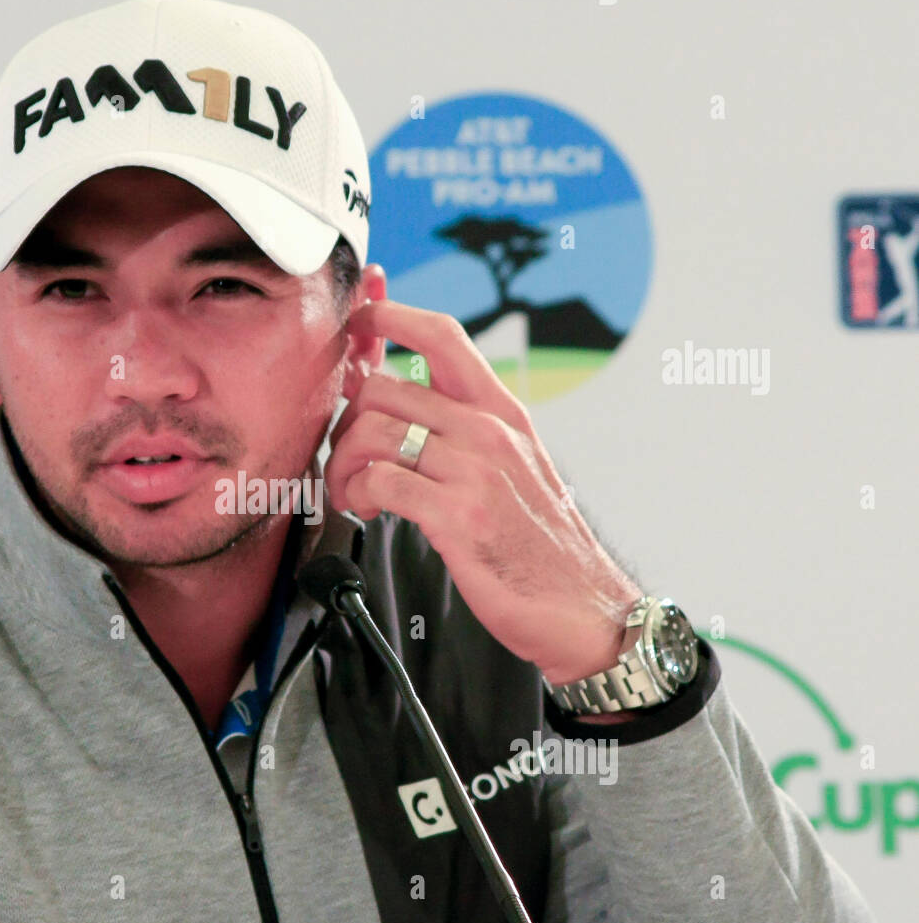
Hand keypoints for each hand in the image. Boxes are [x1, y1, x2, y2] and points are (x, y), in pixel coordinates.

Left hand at [325, 298, 641, 686]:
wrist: (579, 607)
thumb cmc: (537, 543)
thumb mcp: (512, 467)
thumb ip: (462, 430)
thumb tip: (400, 400)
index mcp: (502, 412)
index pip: (442, 336)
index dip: (390, 316)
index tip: (360, 320)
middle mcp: (488, 431)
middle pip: (383, 388)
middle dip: (345, 425)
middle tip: (346, 459)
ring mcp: (474, 471)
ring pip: (371, 432)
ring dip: (342, 464)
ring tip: (351, 492)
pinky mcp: (456, 516)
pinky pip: (379, 481)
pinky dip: (358, 494)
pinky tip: (367, 509)